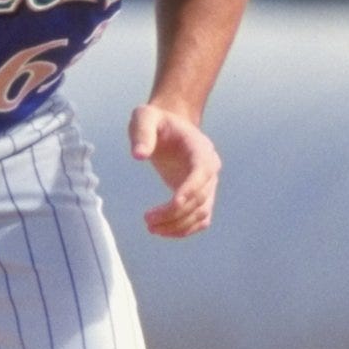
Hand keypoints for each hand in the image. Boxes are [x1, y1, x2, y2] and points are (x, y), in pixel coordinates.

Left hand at [129, 103, 220, 237]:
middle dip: (175, 213)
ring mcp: (208, 185)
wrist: (169, 129)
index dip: (191, 189)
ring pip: (201, 213)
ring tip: (151, 227)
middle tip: (147, 220)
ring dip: (178, 225)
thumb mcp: (145, 117)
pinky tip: (162, 231)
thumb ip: (142, 133)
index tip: (174, 203)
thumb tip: (139, 156)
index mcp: (200, 149)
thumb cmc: (157, 122)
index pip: (202, 172)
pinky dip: (184, 229)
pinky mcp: (200, 197)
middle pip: (200, 198)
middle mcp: (210, 169)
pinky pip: (199, 219)